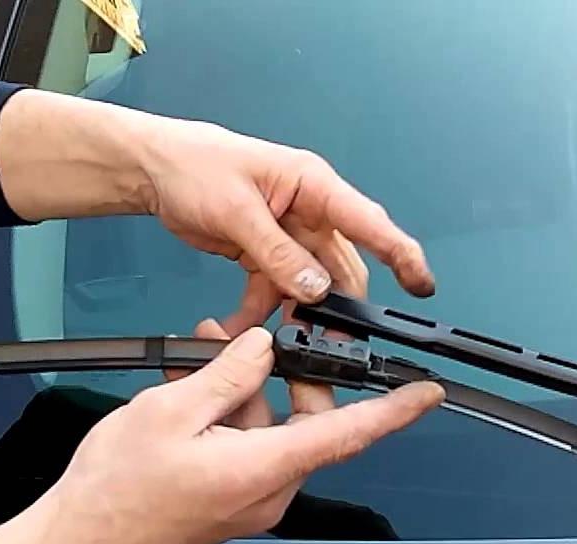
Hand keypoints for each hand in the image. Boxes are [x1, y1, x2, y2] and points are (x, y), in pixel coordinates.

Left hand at [0, 91, 432, 306]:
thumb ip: (278, 253)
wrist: (154, 169)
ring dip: (297, 313)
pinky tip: (246, 326)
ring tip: (281, 340)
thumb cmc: (196, 168)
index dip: (400, 254)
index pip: (369, 223)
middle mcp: (310, 211)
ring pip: (310, 283)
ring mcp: (289, 233)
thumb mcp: (236, 212)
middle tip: (328, 341)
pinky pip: (278, 288)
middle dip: (337, 305)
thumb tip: (316, 290)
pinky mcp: (266, 252)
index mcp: (314, 186)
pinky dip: (265, 309)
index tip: (422, 285)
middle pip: (341, 265)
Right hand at [24, 326, 442, 543]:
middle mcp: (269, 492)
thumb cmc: (115, 489)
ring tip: (200, 359)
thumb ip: (228, 375)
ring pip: (271, 430)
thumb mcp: (171, 410)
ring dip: (244, 393)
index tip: (428, 394)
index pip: (348, 435)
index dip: (394, 412)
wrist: (76, 543)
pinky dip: (230, 418)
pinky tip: (194, 391)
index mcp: (264, 470)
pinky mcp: (231, 504)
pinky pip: (249, 449)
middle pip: (305, 422)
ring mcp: (250, 502)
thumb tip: (261, 349)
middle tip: (248, 339)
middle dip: (282, 375)